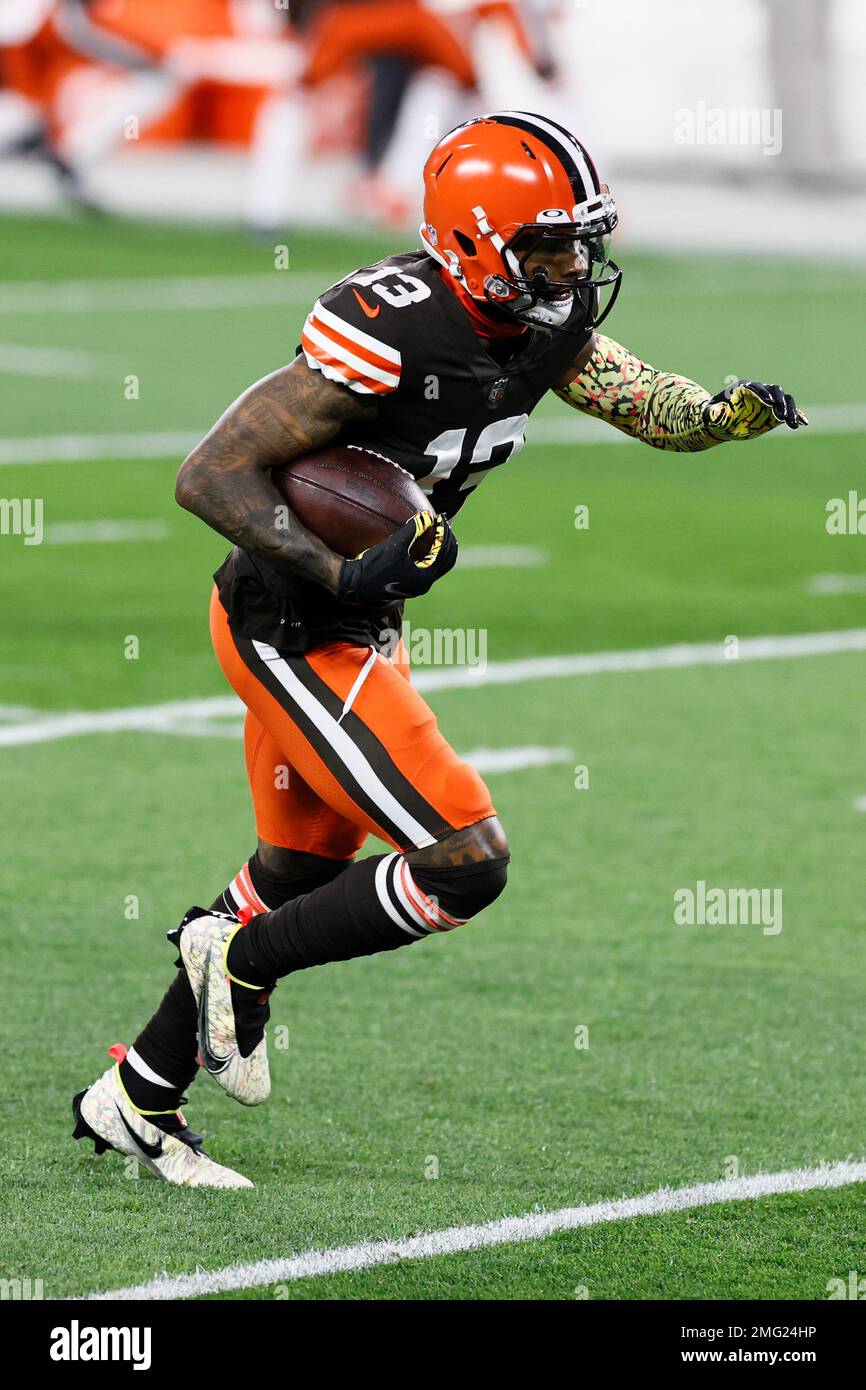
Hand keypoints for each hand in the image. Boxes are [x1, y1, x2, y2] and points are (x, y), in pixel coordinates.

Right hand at [337, 511, 456, 603]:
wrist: (355, 584)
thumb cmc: (374, 566)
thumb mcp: (395, 546)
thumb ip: (412, 529)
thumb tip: (426, 514)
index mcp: (425, 577)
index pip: (443, 552)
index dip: (443, 533)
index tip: (439, 518)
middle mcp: (424, 584)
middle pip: (446, 561)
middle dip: (447, 541)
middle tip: (443, 524)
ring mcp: (417, 586)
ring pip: (438, 565)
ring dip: (439, 548)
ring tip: (437, 531)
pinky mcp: (409, 584)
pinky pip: (426, 568)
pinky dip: (430, 555)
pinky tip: (423, 543)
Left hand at [704, 380, 808, 439]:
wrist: (720, 421)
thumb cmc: (712, 415)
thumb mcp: (709, 414)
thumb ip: (712, 412)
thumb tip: (715, 412)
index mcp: (743, 387)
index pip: (756, 387)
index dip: (763, 394)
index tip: (769, 403)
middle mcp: (759, 391)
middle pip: (775, 391)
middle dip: (780, 402)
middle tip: (782, 416)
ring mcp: (768, 400)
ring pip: (784, 400)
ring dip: (791, 410)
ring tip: (793, 424)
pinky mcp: (774, 411)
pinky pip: (788, 410)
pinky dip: (797, 415)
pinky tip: (804, 423)